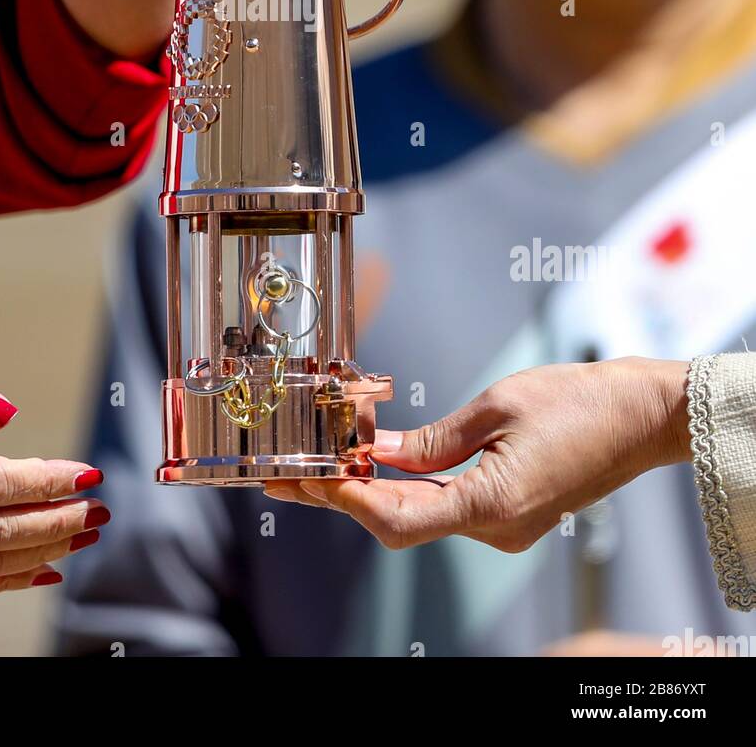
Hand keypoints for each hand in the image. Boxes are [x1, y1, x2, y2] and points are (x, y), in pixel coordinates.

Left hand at [266, 358, 689, 551]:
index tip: (309, 479)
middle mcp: (496, 529)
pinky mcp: (508, 512)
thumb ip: (432, 439)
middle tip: (291, 478)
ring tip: (320, 463)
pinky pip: (445, 505)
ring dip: (370, 491)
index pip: (399, 518)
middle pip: (400, 522)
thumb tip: (377, 452)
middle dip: (343, 497)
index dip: (347, 500)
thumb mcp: (496, 407)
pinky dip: (407, 486)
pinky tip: (373, 463)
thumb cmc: (580, 403)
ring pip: (419, 515)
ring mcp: (504, 527)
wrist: (641, 416)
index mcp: (494, 506)